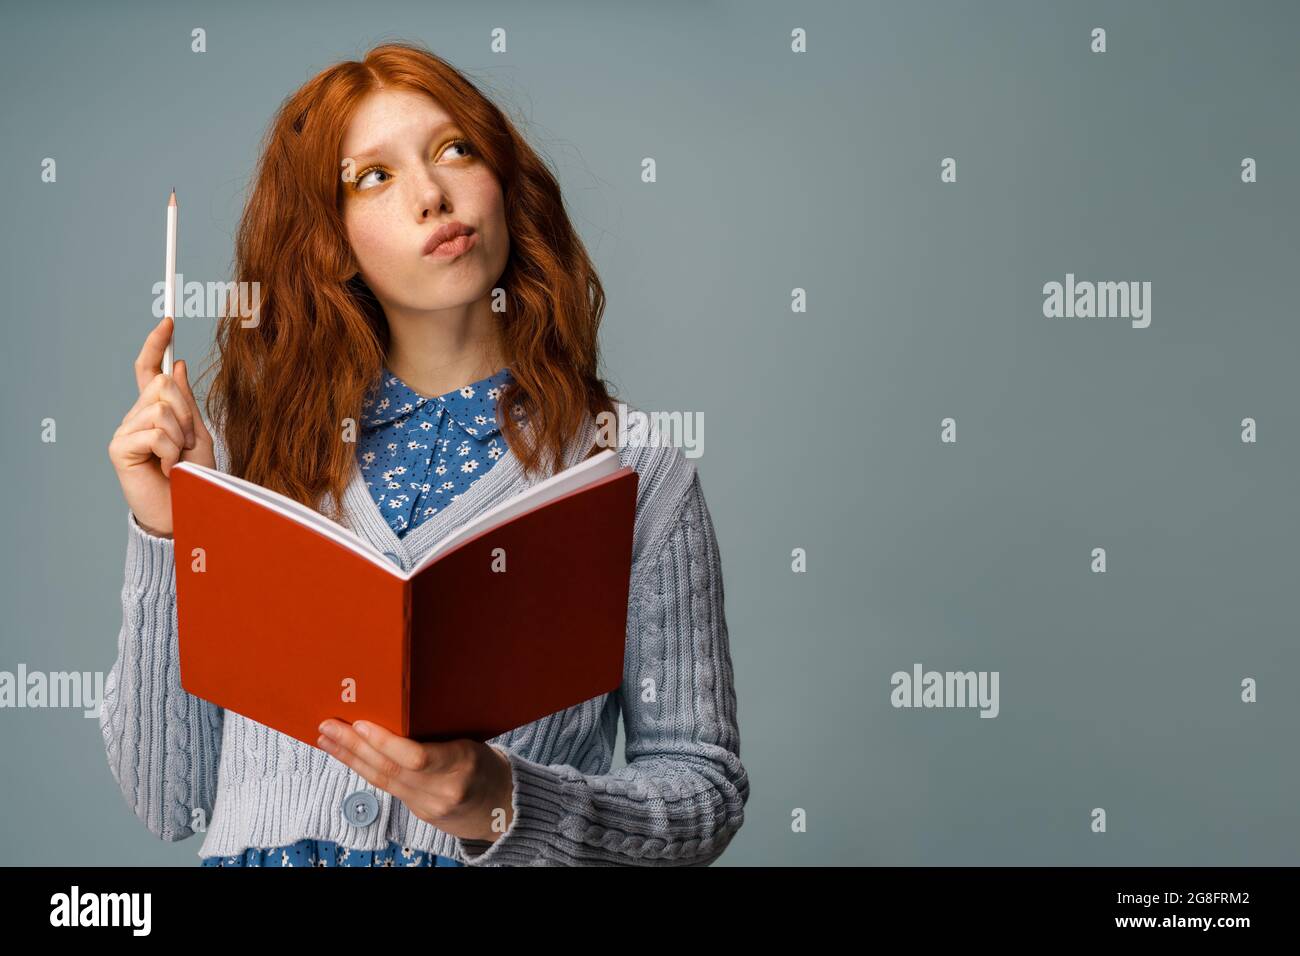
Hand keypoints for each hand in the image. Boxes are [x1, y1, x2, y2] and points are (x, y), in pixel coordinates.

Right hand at [108, 315, 215, 537]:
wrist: (188, 511)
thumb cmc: (196, 478)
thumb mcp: (198, 434)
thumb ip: (187, 401)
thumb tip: (179, 364)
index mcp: (155, 411)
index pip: (149, 371)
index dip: (156, 345)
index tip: (167, 320)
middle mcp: (135, 417)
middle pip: (163, 385)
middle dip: (186, 413)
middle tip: (187, 443)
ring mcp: (124, 431)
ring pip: (161, 408)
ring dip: (180, 435)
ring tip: (178, 459)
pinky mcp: (119, 448)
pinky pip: (154, 431)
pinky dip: (171, 450)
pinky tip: (168, 468)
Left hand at [316, 719, 514, 843]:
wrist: (503, 807)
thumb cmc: (488, 764)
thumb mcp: (473, 740)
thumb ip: (441, 731)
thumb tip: (402, 703)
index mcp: (463, 763)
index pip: (417, 757)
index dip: (385, 742)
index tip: (361, 724)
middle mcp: (443, 789)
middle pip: (390, 768)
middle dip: (354, 746)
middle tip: (329, 726)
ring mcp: (428, 805)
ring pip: (381, 779)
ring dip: (350, 757)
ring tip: (327, 739)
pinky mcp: (418, 812)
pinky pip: (385, 787)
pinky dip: (363, 769)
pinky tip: (347, 756)